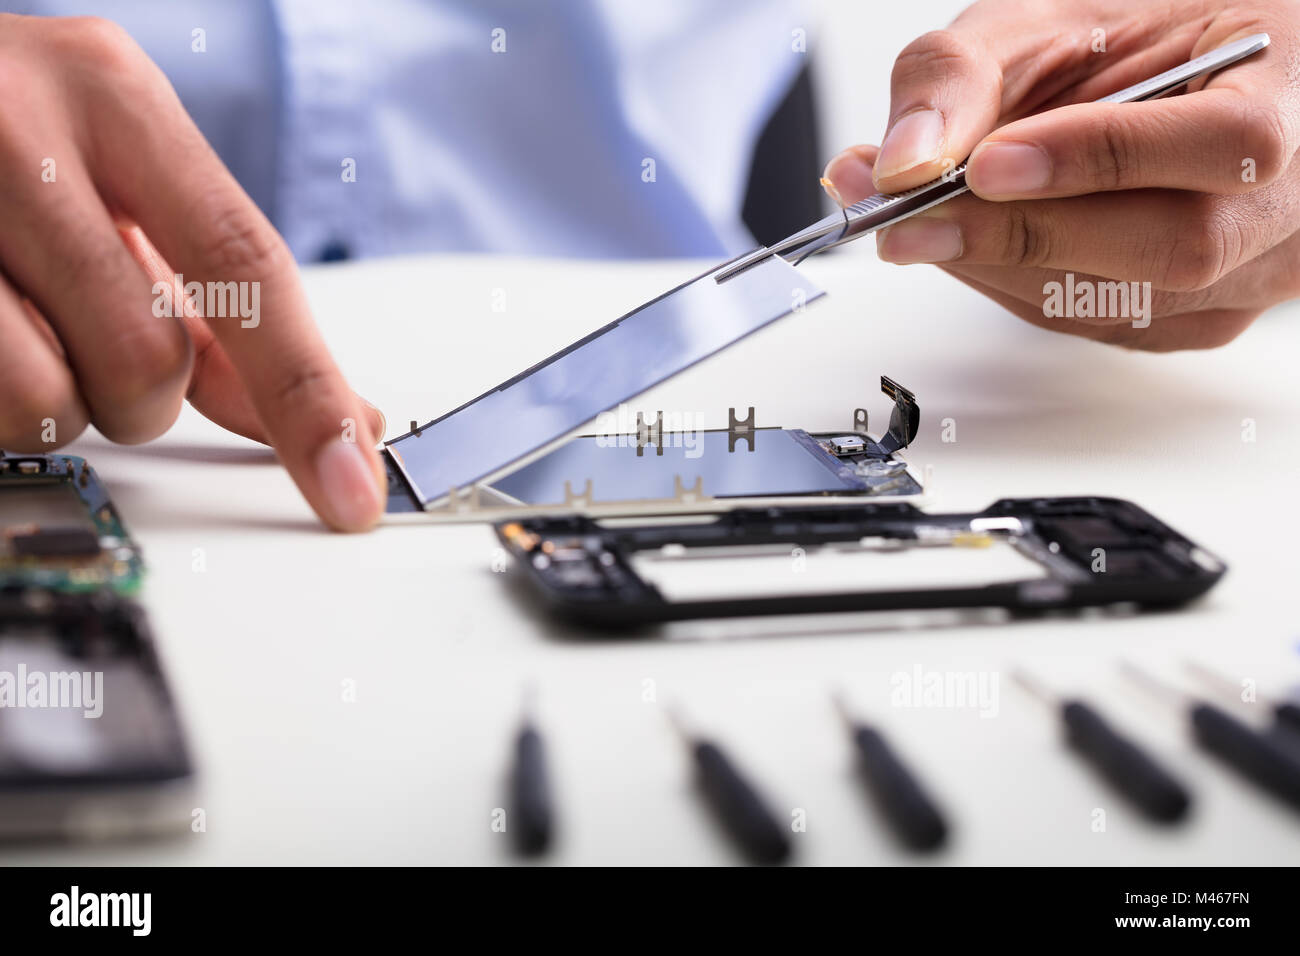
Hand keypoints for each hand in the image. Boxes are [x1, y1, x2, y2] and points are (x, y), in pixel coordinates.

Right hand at [0, 15, 385, 528]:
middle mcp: (19, 131)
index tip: (351, 486)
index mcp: (113, 96)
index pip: (249, 267)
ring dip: (57, 401)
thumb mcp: (119, 183)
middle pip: (150, 359)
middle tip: (88, 330)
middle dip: (142, 393)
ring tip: (18, 323)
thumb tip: (331, 416)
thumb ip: (220, 301)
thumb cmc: (5, 144)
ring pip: (51, 401)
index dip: (308, 395)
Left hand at [822, 0, 1299, 349]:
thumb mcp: (1037, 22)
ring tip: (913, 221)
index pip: (1227, 142)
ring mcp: (1252, 273)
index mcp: (1293, 89)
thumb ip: (962, 75)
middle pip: (1174, 245)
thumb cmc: (1127, 44)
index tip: (987, 165)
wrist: (1159, 83)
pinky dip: (1014, 286)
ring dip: (1000, 268)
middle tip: (906, 219)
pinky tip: (970, 245)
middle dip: (1023, 235)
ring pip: (1126, 303)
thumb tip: (900, 162)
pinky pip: (1097, 324)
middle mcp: (1291, 199)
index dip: (1100, 159)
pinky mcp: (1194, 319)